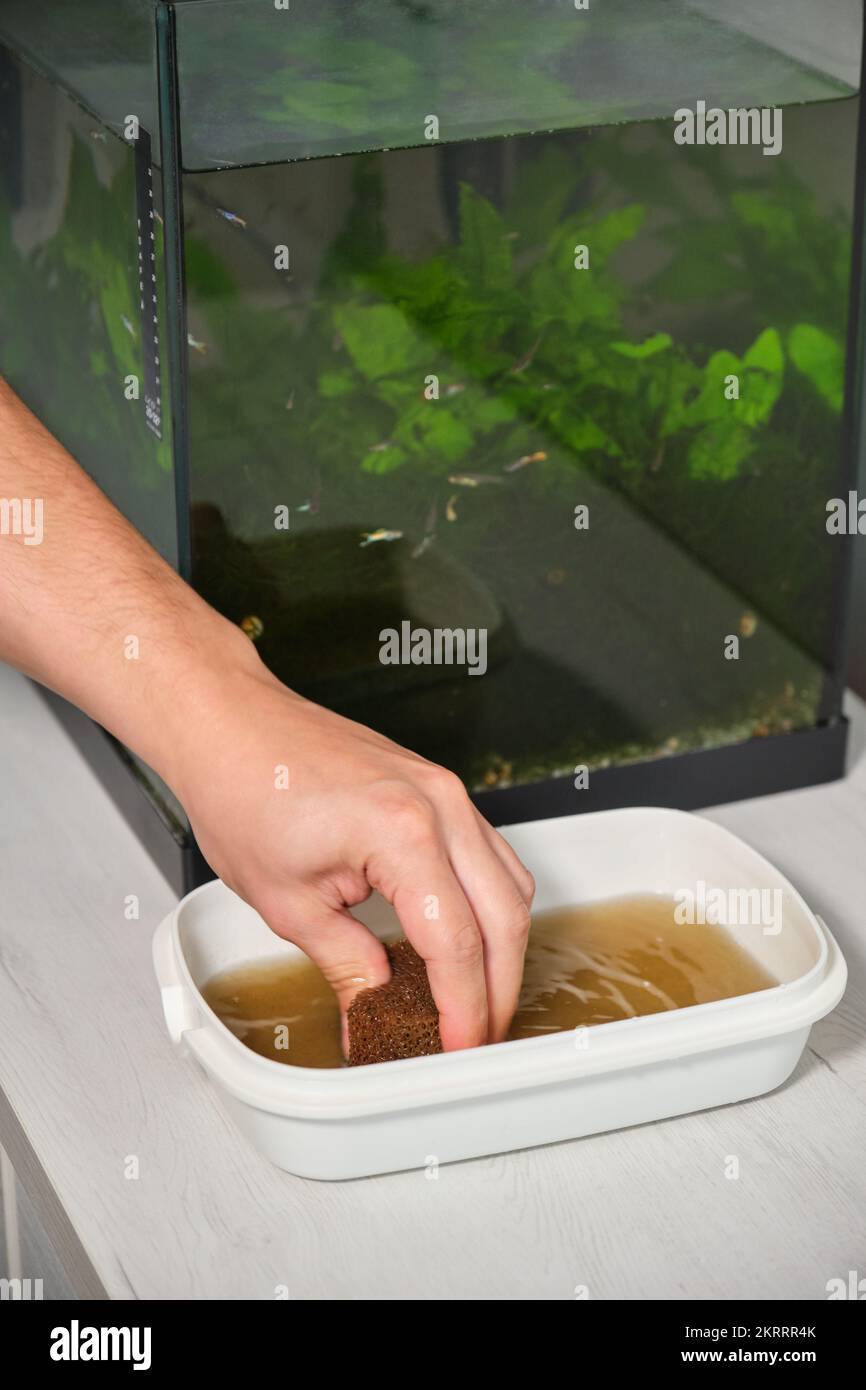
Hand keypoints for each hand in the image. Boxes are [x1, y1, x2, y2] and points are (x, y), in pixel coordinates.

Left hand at [168, 655, 534, 1052]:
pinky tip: (464, 939)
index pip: (457, 943)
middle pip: (505, 917)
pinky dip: (490, 904)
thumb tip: (373, 1018)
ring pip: (511, 884)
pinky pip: (490, 854)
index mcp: (403, 832)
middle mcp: (440, 805)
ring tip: (473, 998)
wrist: (231, 724)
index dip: (463, 1009)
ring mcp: (447, 790)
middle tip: (474, 1039)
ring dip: (503, 948)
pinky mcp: (440, 787)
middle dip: (496, 989)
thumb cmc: (245, 790)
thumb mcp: (288, 902)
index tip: (457, 1051)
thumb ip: (347, 967)